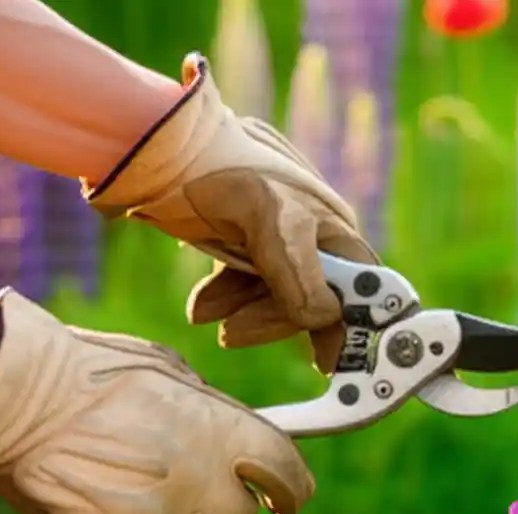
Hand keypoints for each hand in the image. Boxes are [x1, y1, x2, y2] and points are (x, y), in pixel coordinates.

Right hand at [0, 289, 313, 513]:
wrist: (15, 396)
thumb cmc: (89, 372)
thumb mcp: (166, 370)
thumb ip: (207, 409)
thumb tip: (226, 430)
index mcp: (221, 429)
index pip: (286, 472)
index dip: (292, 491)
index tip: (286, 502)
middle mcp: (201, 477)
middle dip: (217, 509)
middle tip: (183, 486)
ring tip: (116, 477)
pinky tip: (85, 501)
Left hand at [84, 52, 378, 372]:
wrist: (162, 149)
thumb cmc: (226, 172)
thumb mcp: (271, 222)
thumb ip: (299, 274)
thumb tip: (323, 319)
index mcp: (332, 227)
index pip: (355, 288)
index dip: (349, 325)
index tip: (327, 359)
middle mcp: (313, 237)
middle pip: (313, 299)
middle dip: (275, 319)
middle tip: (233, 334)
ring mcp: (278, 242)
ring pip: (274, 298)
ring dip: (243, 313)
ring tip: (204, 313)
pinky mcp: (246, 245)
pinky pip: (247, 286)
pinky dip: (226, 300)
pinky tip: (201, 306)